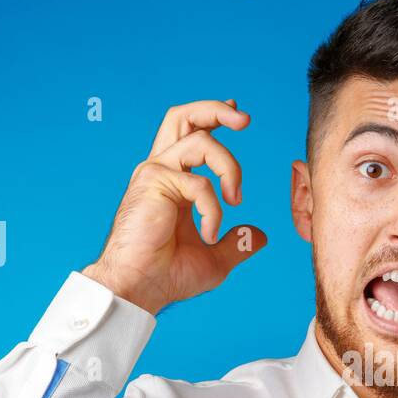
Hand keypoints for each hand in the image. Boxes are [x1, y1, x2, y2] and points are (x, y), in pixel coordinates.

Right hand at [82, 99, 268, 314]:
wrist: (140, 288)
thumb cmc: (168, 276)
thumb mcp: (214, 259)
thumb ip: (235, 243)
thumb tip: (257, 235)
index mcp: (174, 182)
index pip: (191, 136)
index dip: (214, 119)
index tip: (238, 118)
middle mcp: (161, 170)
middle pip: (183, 116)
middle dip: (216, 109)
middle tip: (245, 120)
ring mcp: (155, 173)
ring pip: (201, 141)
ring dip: (229, 167)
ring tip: (235, 200)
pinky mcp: (153, 182)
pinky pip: (199, 184)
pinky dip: (213, 209)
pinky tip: (209, 234)